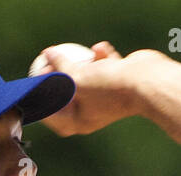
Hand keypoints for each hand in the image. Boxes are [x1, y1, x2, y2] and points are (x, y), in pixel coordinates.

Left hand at [36, 42, 153, 136]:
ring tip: (69, 53)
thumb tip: (48, 55)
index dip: (41, 99)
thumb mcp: (76, 79)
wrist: (147, 82)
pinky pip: (104, 66)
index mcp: (81, 121)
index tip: (33, 85)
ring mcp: (106, 95)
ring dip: (80, 64)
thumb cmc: (109, 88)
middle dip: (58, 79)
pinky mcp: (119, 81)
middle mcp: (93, 110)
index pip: (54, 114)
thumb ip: (60, 67)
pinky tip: (100, 49)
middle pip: (68, 95)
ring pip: (87, 77)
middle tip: (47, 64)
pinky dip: (101, 57)